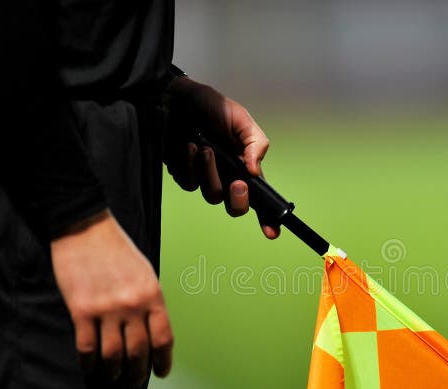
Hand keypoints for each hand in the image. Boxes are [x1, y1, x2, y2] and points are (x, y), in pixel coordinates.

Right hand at [50, 209, 173, 384]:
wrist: (85, 228)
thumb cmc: (118, 251)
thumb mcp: (145, 274)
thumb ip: (149, 302)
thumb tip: (151, 331)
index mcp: (153, 296)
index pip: (163, 339)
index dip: (163, 361)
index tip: (161, 373)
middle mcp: (133, 306)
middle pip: (139, 352)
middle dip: (138, 371)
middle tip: (134, 380)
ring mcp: (107, 309)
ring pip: (113, 355)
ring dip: (114, 371)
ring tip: (113, 375)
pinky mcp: (81, 310)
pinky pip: (86, 347)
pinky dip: (88, 362)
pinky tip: (90, 367)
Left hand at [163, 77, 278, 238]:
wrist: (175, 97)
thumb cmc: (210, 106)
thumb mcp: (240, 119)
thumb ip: (255, 143)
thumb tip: (256, 172)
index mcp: (244, 167)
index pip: (260, 198)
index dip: (268, 218)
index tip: (272, 232)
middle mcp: (226, 176)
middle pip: (236, 208)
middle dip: (239, 200)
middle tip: (237, 182)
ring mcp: (204, 177)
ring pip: (212, 195)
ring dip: (210, 173)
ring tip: (204, 148)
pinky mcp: (183, 174)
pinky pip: (189, 184)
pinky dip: (190, 166)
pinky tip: (188, 147)